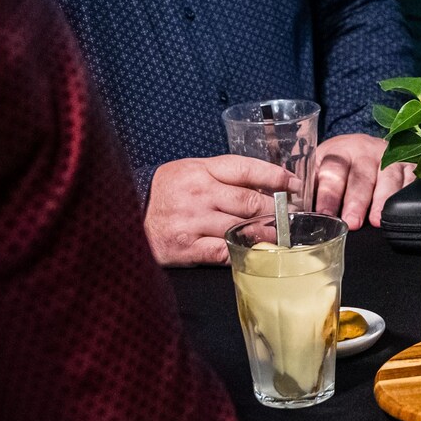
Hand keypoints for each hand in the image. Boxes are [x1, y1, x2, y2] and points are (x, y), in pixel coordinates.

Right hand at [144, 154, 302, 266]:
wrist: (124, 214)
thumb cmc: (165, 192)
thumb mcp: (191, 172)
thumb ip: (223, 176)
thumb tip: (265, 183)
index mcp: (200, 170)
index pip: (245, 168)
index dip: (275, 176)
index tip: (296, 184)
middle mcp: (198, 194)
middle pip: (249, 201)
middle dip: (278, 210)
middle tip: (294, 216)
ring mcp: (191, 221)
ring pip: (241, 227)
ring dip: (266, 233)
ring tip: (282, 236)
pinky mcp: (186, 247)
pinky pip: (223, 251)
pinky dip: (242, 252)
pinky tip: (255, 252)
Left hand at [315, 131, 411, 228]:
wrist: (365, 147)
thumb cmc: (338, 166)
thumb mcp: (319, 168)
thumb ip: (307, 188)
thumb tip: (287, 210)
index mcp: (337, 152)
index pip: (332, 169)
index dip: (329, 192)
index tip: (325, 212)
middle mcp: (364, 152)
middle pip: (360, 175)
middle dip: (356, 200)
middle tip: (351, 222)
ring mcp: (388, 158)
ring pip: (387, 176)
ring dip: (382, 199)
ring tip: (376, 221)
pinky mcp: (407, 165)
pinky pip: (410, 178)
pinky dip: (407, 193)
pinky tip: (403, 208)